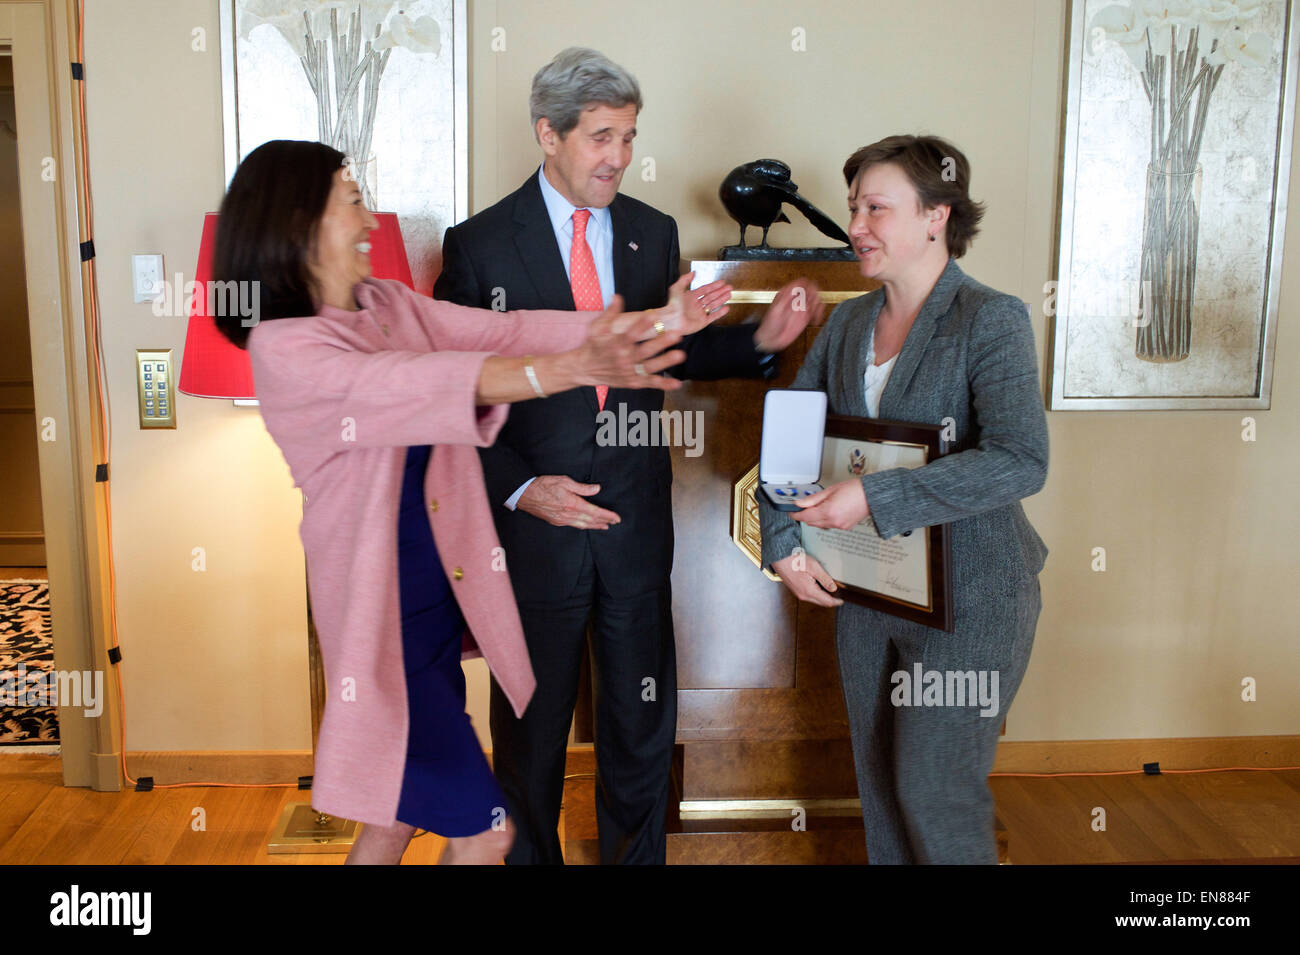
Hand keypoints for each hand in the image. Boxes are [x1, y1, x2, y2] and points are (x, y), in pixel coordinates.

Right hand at [516, 476, 620, 529]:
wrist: (525, 494)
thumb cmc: (543, 485)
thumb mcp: (564, 481)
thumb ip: (582, 487)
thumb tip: (596, 489)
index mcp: (573, 504)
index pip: (595, 512)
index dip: (607, 516)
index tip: (617, 518)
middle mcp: (569, 515)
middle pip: (591, 521)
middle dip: (604, 522)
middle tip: (614, 523)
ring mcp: (562, 520)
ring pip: (582, 525)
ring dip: (595, 526)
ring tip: (604, 526)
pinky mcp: (556, 521)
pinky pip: (573, 525)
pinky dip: (583, 526)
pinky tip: (586, 525)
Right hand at [573, 295, 688, 389]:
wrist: (584, 368)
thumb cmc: (593, 345)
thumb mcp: (597, 327)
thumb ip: (610, 313)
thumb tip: (618, 296)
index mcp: (616, 343)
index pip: (631, 333)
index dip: (642, 324)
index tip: (654, 315)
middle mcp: (624, 358)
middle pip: (645, 350)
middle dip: (661, 343)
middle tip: (677, 334)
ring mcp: (629, 371)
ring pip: (650, 367)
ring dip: (666, 361)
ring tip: (680, 355)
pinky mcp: (633, 382)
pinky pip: (650, 383)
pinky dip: (664, 384)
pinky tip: (677, 383)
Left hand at [650, 272, 731, 336]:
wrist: (672, 320)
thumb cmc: (672, 306)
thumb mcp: (677, 288)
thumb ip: (685, 279)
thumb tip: (692, 273)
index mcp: (691, 297)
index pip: (705, 289)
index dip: (714, 285)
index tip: (721, 282)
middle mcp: (696, 305)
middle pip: (712, 296)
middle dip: (721, 291)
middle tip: (729, 288)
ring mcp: (700, 313)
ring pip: (714, 304)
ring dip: (722, 299)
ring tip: (729, 295)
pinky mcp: (702, 322)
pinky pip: (714, 316)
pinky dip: (720, 312)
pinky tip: (726, 308)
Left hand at [753, 278, 825, 352]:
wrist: (771, 340)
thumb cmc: (769, 324)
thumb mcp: (776, 310)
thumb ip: (787, 299)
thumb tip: (797, 288)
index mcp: (787, 294)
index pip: (802, 283)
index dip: (808, 286)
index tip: (809, 295)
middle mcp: (796, 299)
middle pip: (812, 290)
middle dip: (814, 298)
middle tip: (809, 307)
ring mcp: (801, 308)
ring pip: (817, 300)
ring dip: (818, 306)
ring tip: (812, 315)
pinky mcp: (806, 317)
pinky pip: (817, 311)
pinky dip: (820, 314)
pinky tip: (815, 320)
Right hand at [771, 552, 842, 606]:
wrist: (781, 559)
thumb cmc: (796, 561)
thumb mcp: (814, 568)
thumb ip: (825, 579)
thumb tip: (834, 588)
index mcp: (809, 591)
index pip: (827, 601)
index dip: (836, 602)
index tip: (842, 601)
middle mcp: (803, 595)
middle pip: (821, 602)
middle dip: (831, 601)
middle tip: (839, 597)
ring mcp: (798, 593)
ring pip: (815, 600)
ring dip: (824, 598)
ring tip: (831, 592)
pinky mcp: (796, 590)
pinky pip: (809, 596)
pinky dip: (817, 595)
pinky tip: (820, 588)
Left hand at [790, 479, 868, 530]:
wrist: (871, 495)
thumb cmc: (854, 489)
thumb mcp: (830, 490)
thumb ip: (812, 499)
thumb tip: (799, 503)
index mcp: (828, 511)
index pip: (805, 517)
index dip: (796, 514)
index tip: (791, 511)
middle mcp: (833, 521)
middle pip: (811, 522)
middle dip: (805, 516)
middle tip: (802, 507)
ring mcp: (839, 526)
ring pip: (820, 525)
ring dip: (815, 518)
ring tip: (819, 506)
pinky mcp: (845, 527)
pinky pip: (829, 525)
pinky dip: (825, 520)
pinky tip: (829, 511)